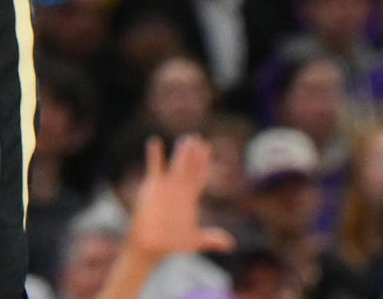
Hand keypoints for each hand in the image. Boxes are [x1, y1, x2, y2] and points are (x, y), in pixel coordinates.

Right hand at [116, 135, 230, 268]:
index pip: (200, 177)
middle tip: (198, 138)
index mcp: (190, 199)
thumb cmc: (172, 243)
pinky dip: (155, 156)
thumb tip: (231, 243)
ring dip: (180, 153)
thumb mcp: (194, 241)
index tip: (208, 149)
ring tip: (186, 139)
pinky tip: (155, 142)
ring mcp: (166, 187)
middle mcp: (180, 190)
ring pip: (175, 165)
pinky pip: (154, 167)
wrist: (151, 244)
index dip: (205, 164)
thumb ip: (211, 239)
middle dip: (194, 154)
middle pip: (189, 168)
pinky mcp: (152, 187)